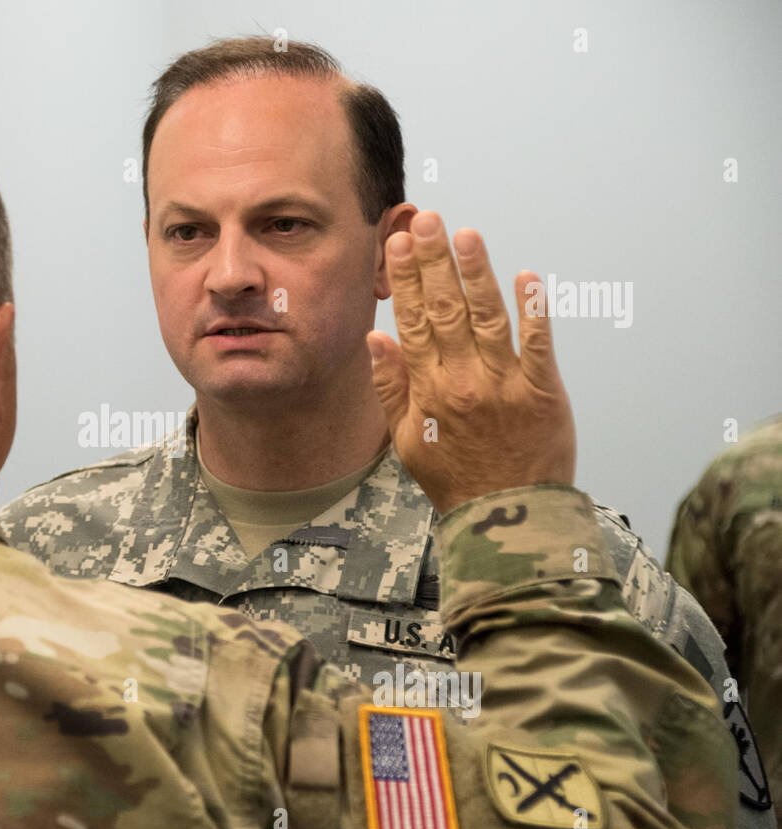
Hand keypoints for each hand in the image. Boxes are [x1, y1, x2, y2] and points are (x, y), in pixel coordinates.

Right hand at [367, 210, 575, 514]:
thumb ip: (391, 387)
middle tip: (426, 219)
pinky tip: (525, 278)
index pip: (412, 322)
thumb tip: (376, 339)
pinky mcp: (543, 392)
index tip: (398, 243)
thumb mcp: (406, 439)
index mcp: (428, 391)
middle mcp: (463, 381)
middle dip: (434, 261)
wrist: (506, 517)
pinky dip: (532, 312)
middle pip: (445, 310)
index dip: (406, 280)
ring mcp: (505, 385)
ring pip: (487, 318)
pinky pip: (537, 345)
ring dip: (476, 274)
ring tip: (466, 235)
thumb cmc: (454, 478)